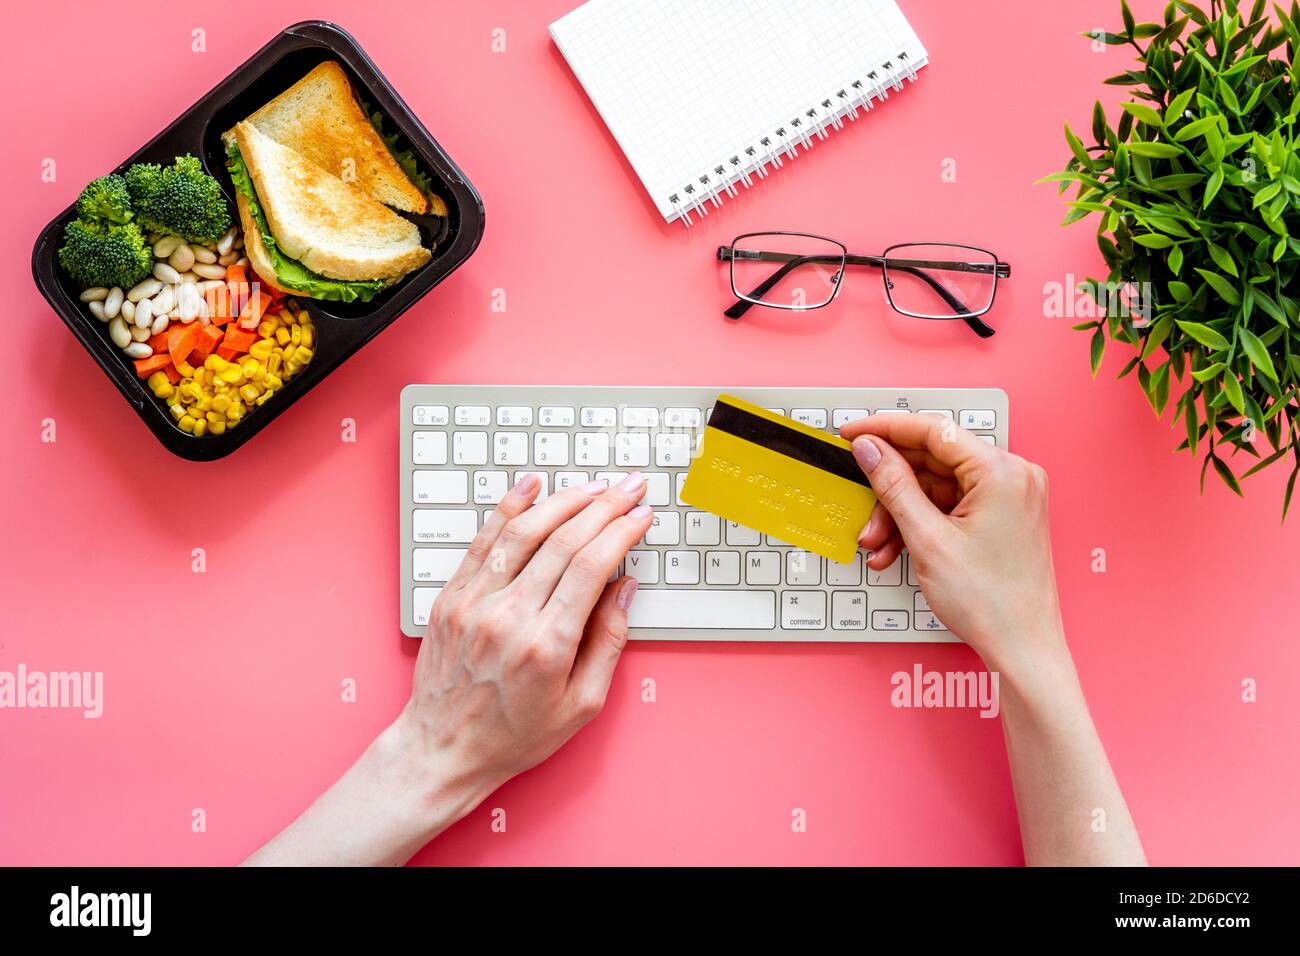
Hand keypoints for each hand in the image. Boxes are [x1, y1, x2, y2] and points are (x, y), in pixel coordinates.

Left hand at [399, 471, 653, 804]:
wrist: (444, 750)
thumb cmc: (514, 736)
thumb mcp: (581, 704)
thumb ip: (608, 641)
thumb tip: (625, 588)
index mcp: (546, 646)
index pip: (591, 566)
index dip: (622, 531)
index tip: (641, 515)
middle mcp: (508, 617)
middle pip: (563, 541)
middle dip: (604, 506)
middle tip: (628, 487)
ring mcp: (474, 604)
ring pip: (524, 531)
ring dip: (563, 500)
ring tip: (592, 485)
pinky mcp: (451, 598)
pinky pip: (483, 540)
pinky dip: (509, 507)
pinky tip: (531, 485)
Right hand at [840, 414, 1065, 678]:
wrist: (1022, 648)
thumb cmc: (992, 604)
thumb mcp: (927, 539)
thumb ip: (893, 486)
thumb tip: (870, 450)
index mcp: (1002, 472)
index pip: (932, 431)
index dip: (884, 429)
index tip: (852, 433)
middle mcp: (1012, 476)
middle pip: (933, 461)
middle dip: (890, 486)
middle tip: (860, 499)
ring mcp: (1010, 496)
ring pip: (937, 486)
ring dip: (901, 511)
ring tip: (878, 542)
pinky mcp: (1003, 515)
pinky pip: (951, 504)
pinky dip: (921, 522)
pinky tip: (898, 546)